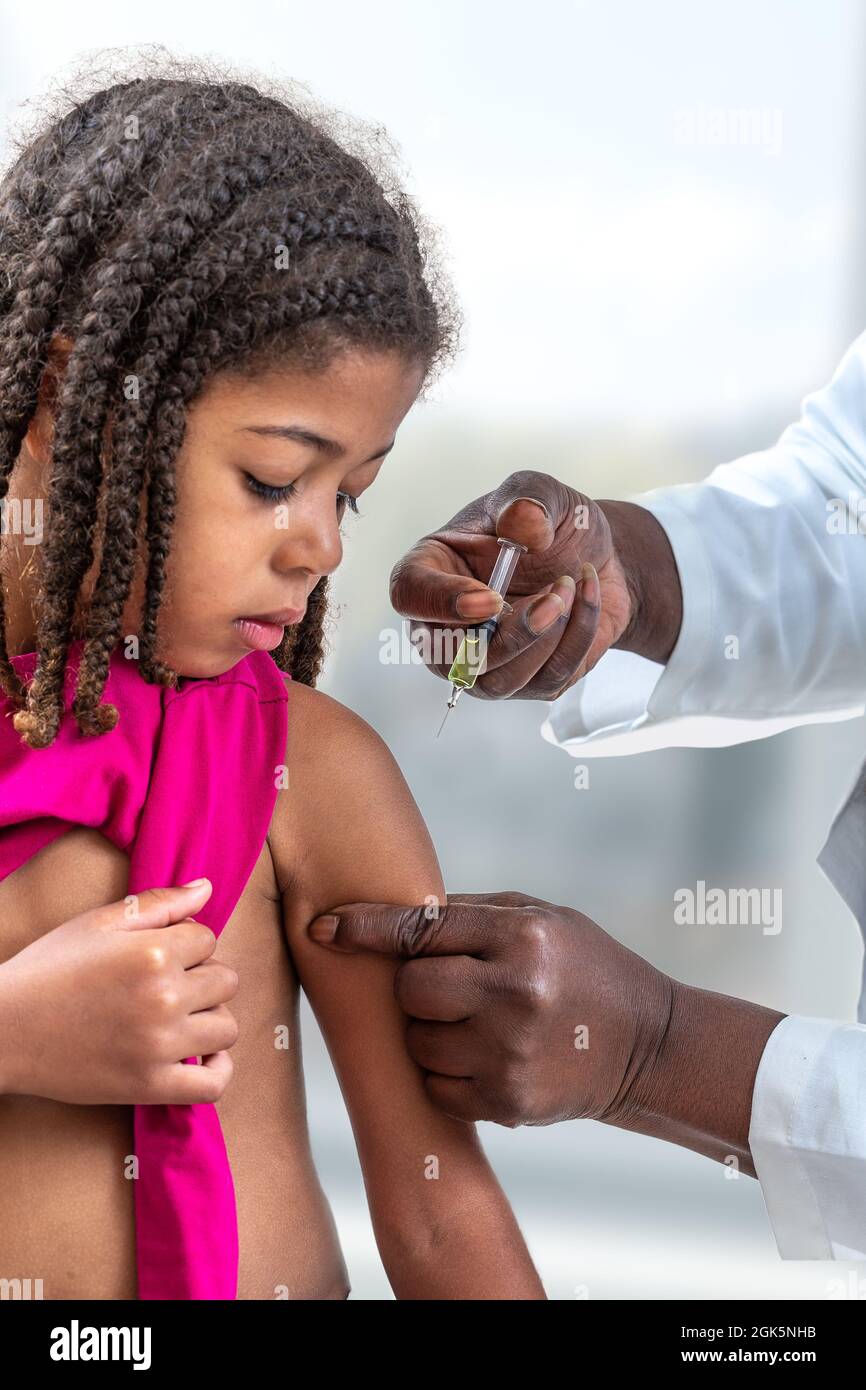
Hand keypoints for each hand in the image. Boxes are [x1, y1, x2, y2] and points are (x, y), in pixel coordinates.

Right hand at [0, 879, 238, 1104]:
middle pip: (225, 981)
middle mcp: (163, 997)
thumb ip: (158, 903)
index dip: (187, 944)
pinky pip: (213, 1083)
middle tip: (167, 986)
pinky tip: (202, 1055)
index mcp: (153, 952)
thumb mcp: (97, 924)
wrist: (4, 1031)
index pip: (208, 938)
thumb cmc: (47, 971)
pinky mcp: (150, 1085)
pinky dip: (218, 1069)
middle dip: (202, 978)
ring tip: (179, 1017)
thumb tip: (206, 888)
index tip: (161, 956)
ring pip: (226, 1027)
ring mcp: (159, 1045)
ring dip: (210, 1019)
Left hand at [307, 891, 672, 1125]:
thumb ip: (470, 915)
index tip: (323, 927)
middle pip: (409, 989)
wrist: (646, 1045)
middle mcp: (514, 993)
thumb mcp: (542, 918)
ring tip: (477, 1024)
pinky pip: (436, 1087)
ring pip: (417, 1042)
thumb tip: (388, 917)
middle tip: (451, 987)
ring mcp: (510, 1053)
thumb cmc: (584, 968)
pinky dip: (448, 1073)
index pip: (420, 928)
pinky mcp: (508, 1102)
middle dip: (415, 987)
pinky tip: (488, 1057)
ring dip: (431, 1033)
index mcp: (522, 937)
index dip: (364, 927)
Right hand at [389, 469, 681, 698]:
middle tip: (555, 595)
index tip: (491, 597)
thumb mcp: (540, 492)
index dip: (443, 603)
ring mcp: (483, 662)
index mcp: (432, 569)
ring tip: (571, 586)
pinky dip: (577, 635)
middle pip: (452, 658)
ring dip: (548, 637)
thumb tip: (522, 522)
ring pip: (500, 680)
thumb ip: (528, 497)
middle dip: (513, 634)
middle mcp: (446, 625)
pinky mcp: (526, 683)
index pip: (409, 596)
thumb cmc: (551, 525)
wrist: (597, 557)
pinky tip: (586, 597)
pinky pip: (548, 677)